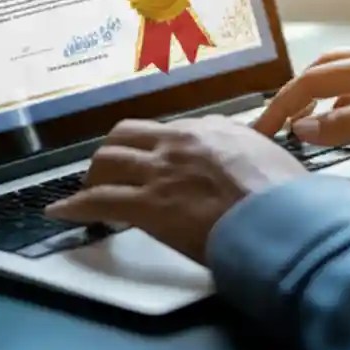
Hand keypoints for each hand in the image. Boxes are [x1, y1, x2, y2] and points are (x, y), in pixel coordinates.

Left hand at [44, 116, 306, 263]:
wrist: (282, 220)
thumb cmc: (287, 198)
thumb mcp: (275, 160)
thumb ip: (254, 155)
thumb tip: (257, 162)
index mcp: (212, 130)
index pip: (169, 131)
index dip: (154, 147)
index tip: (151, 159)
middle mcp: (180, 142)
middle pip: (126, 136)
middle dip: (112, 154)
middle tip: (108, 171)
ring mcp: (161, 172)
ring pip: (107, 162)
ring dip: (92, 177)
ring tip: (86, 191)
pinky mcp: (147, 205)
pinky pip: (99, 201)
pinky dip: (75, 207)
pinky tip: (62, 212)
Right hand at [252, 47, 349, 156]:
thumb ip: (349, 126)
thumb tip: (303, 128)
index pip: (310, 80)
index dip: (280, 105)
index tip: (260, 132)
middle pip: (324, 70)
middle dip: (296, 95)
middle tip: (278, 125)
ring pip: (346, 80)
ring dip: (322, 101)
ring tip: (310, 130)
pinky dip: (349, 107)